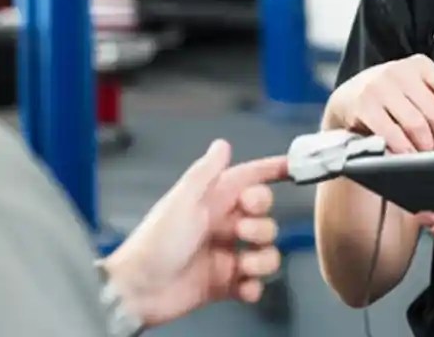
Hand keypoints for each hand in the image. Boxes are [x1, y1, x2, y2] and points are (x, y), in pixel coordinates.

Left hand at [102, 139, 287, 326]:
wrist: (138, 290)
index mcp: (212, 201)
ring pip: (266, 252)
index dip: (273, 170)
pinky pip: (254, 283)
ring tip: (242, 264)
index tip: (294, 167)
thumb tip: (222, 144)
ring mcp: (225, 255)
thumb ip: (205, 172)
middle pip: (265, 218)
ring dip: (263, 259)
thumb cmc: (155, 243)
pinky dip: (254, 286)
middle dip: (263, 224)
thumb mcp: (182, 201)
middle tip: (243, 230)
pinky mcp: (224, 283)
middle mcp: (222, 225)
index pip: (250, 179)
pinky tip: (243, 286)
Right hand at [324, 54, 433, 152]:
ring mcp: (380, 87)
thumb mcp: (421, 98)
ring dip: (425, 146)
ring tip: (428, 156)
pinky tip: (408, 156)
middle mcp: (400, 71)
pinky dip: (404, 149)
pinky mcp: (364, 105)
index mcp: (420, 65)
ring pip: (416, 124)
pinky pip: (391, 133)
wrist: (349, 98)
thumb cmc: (395, 100)